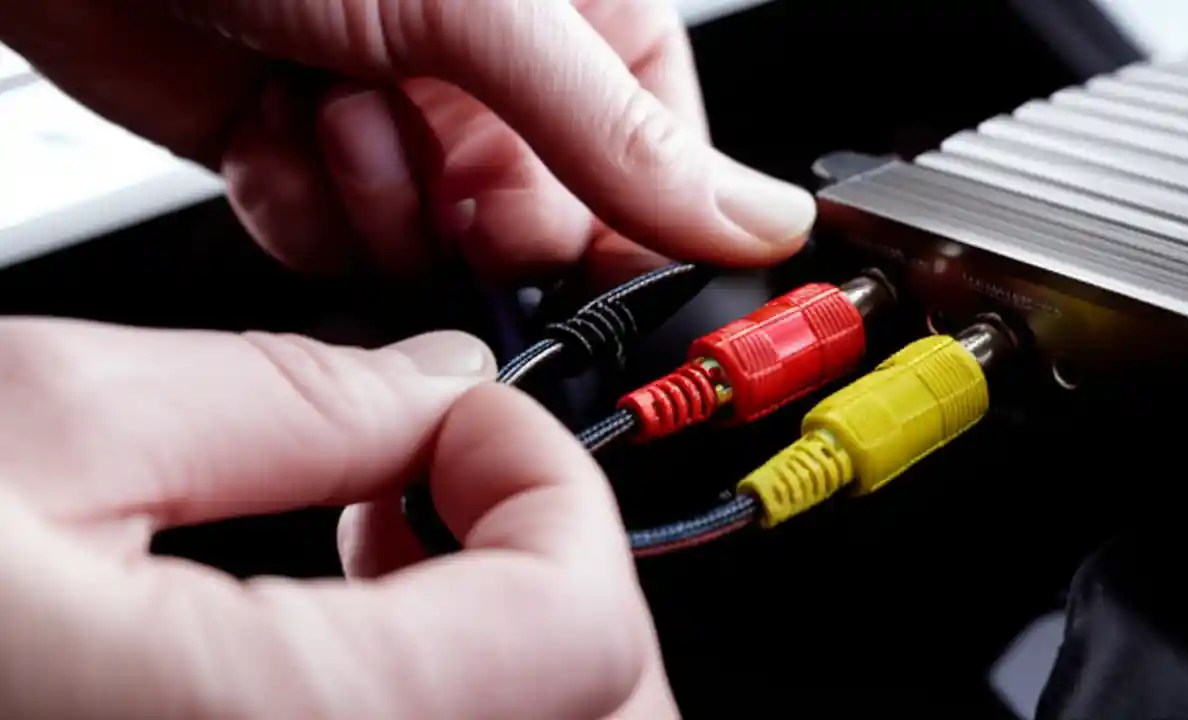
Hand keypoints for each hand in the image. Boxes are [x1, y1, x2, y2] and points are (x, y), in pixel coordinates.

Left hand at [0, 0, 813, 282]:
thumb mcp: (484, 12)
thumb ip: (620, 133)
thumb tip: (755, 215)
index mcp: (567, 17)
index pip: (655, 158)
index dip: (634, 229)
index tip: (609, 287)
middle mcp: (486, 69)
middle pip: (542, 221)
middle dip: (481, 212)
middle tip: (445, 164)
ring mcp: (394, 116)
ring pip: (434, 247)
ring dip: (376, 200)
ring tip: (332, 102)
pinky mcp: (305, 158)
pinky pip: (338, 245)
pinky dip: (302, 204)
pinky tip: (275, 124)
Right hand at [0, 320, 675, 717]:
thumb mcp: (32, 432)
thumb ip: (283, 402)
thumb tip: (435, 390)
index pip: (579, 629)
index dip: (553, 488)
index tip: (474, 424)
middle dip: (553, 571)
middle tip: (446, 483)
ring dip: (519, 641)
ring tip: (387, 553)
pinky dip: (456, 701)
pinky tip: (347, 639)